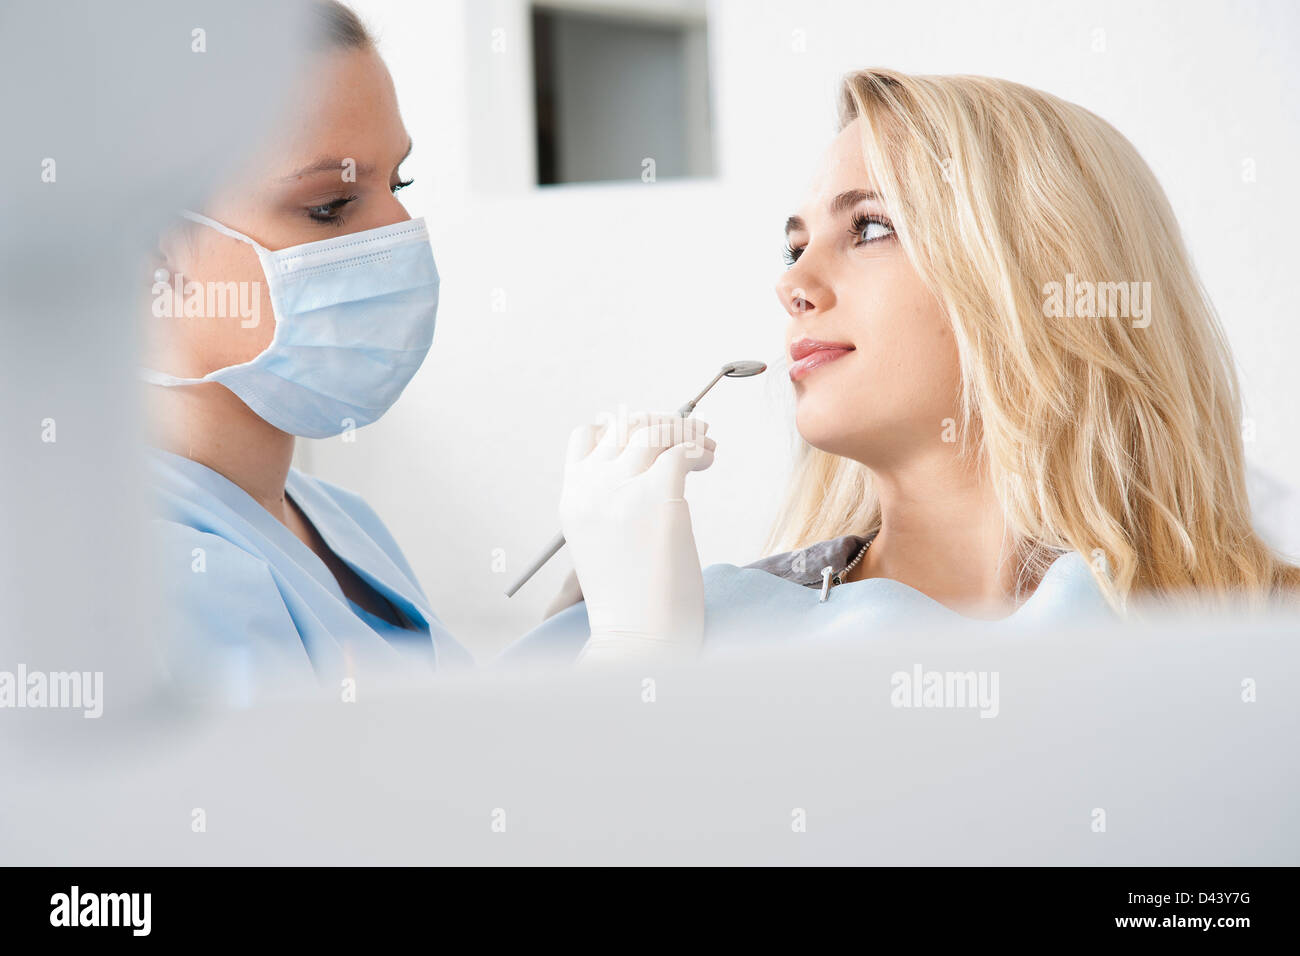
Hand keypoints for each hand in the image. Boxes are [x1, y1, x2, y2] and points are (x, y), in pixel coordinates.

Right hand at [560, 410, 715, 663]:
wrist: (637, 634)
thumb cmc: (628, 598)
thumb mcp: (602, 542)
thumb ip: (611, 504)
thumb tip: (648, 470)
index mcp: (572, 498)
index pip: (587, 435)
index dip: (622, 427)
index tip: (650, 437)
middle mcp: (591, 488)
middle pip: (625, 425)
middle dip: (660, 423)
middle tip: (689, 435)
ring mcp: (621, 489)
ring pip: (654, 432)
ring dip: (685, 430)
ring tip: (705, 445)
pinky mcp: (656, 495)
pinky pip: (680, 450)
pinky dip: (699, 447)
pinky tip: (707, 459)